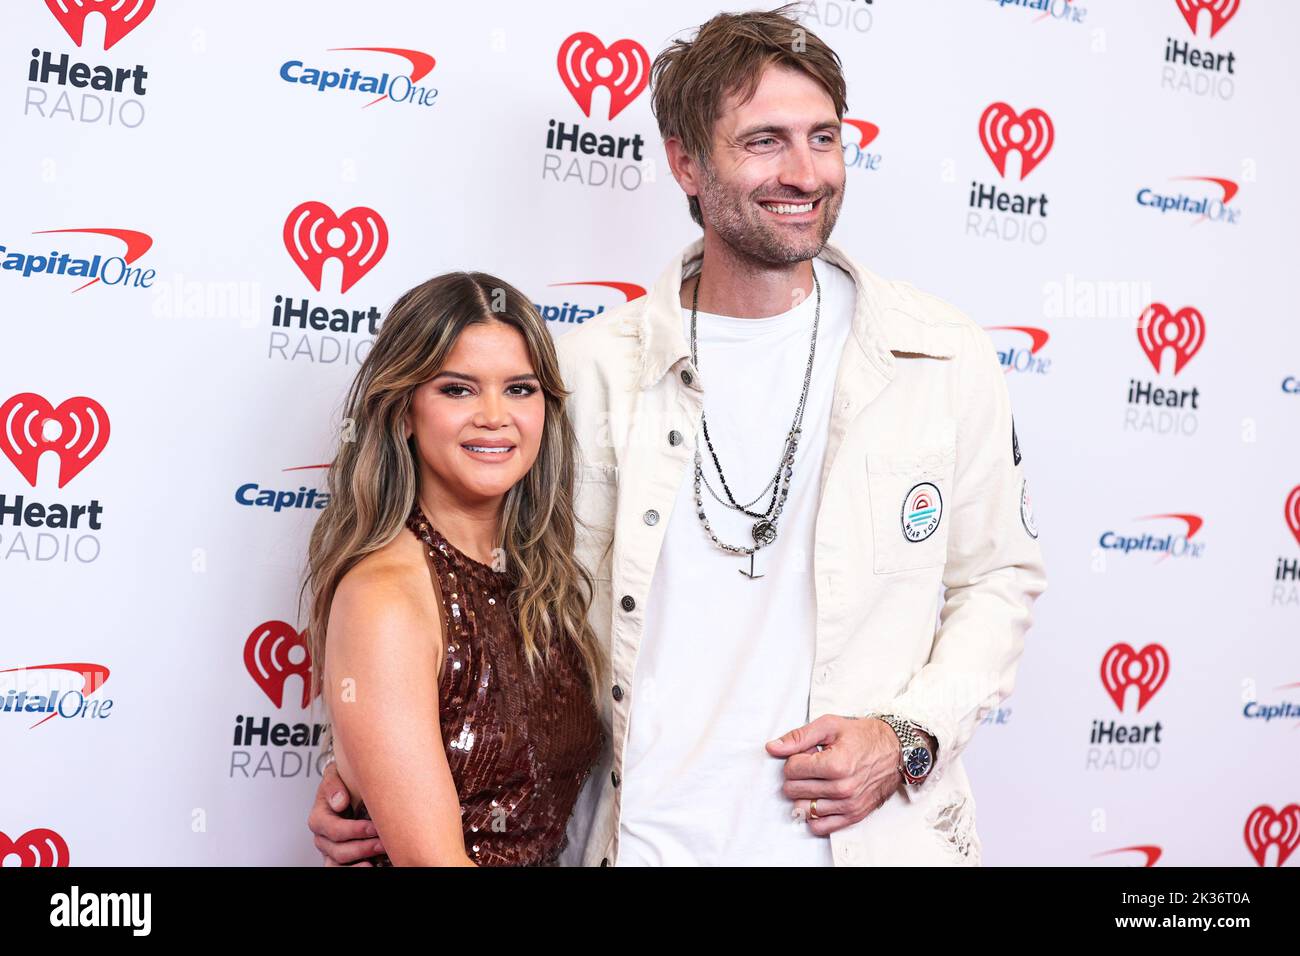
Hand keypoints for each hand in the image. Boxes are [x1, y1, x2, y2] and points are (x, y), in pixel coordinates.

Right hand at [307, 761, 385, 864]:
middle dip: (363, 847)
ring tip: (378, 856)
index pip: (333, 829)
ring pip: (339, 864)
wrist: (347, 789)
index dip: (354, 830)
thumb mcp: (335, 775)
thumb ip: (333, 784)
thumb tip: (340, 802)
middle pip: (338, 850)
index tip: (374, 827)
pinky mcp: (340, 859)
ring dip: (360, 862)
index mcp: (319, 817)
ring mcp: (330, 851)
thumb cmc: (342, 783)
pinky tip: (371, 865)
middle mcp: (323, 838)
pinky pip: (342, 869)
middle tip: (383, 842)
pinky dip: (356, 869)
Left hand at [766, 714, 902, 836]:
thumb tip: (774, 747)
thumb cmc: (864, 737)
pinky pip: (820, 826)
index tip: (807, 754)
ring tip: (819, 780)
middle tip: (812, 765)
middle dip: (797, 775)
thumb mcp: (830, 726)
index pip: (791, 769)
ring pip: (803, 808)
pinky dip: (814, 814)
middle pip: (793, 789)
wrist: (895, 751)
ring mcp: (847, 805)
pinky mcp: (853, 816)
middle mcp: (842, 788)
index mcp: (836, 764)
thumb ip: (799, 737)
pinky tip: (820, 798)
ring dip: (805, 793)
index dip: (795, 758)